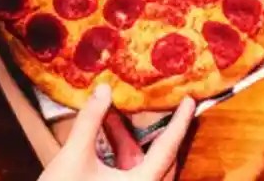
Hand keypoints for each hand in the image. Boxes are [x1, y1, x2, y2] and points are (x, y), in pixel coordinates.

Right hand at [39, 85, 193, 180]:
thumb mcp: (73, 157)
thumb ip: (89, 122)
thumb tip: (103, 90)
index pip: (168, 148)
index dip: (180, 122)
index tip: (190, 101)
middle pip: (160, 158)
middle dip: (154, 131)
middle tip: (157, 105)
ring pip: (143, 166)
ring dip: (130, 142)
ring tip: (114, 116)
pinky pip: (131, 174)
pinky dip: (121, 156)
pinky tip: (105, 137)